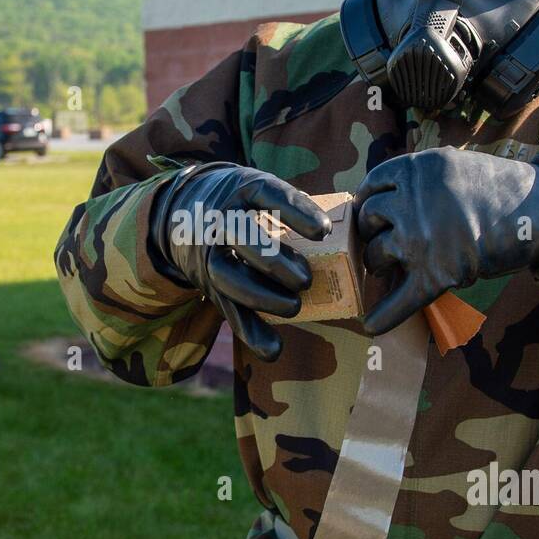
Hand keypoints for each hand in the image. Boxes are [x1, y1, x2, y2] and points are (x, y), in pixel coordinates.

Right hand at [151, 163, 331, 360]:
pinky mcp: (209, 285)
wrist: (186, 212)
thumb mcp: (261, 188)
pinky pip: (228, 310)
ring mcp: (210, 254)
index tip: (324, 231)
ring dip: (263, 298)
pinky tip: (274, 349)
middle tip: (306, 280)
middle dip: (274, 263)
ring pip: (229, 278)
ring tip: (295, 308)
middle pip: (242, 238)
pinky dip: (251, 333)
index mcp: (243, 189)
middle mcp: (221, 219)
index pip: (268, 194)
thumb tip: (352, 225)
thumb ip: (294, 205)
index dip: (296, 212)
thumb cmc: (244, 203)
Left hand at [353, 147, 538, 334]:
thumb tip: (382, 201)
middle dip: (371, 232)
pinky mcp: (435, 274)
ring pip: (376, 254)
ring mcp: (420, 238)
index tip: (369, 212)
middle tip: (381, 241)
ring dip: (377, 264)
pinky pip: (400, 299)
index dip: (368, 201)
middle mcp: (411, 201)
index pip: (372, 185)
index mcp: (416, 170)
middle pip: (369, 219)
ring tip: (387, 268)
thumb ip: (418, 180)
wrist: (538, 212)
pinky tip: (371, 325)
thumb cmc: (498, 190)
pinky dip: (384, 315)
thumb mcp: (451, 167)